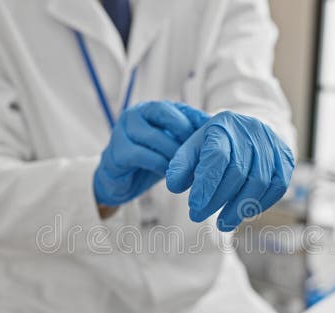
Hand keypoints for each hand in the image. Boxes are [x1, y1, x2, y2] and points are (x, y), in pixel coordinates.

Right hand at [93, 101, 208, 206]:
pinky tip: (169, 174)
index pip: (178, 107)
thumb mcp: (171, 144)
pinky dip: (159, 164)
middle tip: (198, 152)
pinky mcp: (117, 152)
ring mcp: (121, 131)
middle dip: (184, 133)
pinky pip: (142, 155)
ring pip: (154, 136)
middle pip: (164, 113)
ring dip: (173, 153)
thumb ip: (188, 134)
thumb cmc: (150, 160)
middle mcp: (134, 114)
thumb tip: (217, 124)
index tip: (213, 136)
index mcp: (150, 109)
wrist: (120, 182)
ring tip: (187, 167)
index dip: (196, 120)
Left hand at [166, 111, 294, 231]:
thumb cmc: (213, 145)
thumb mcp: (192, 149)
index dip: (206, 184)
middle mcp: (251, 130)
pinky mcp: (285, 158)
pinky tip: (244, 213)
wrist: (244, 132)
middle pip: (238, 172)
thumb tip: (174, 186)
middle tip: (198, 216)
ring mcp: (272, 143)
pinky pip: (278, 186)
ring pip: (260, 181)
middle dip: (217, 200)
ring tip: (222, 223)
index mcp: (224, 124)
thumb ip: (180, 166)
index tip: (194, 207)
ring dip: (239, 208)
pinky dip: (260, 203)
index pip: (217, 156)